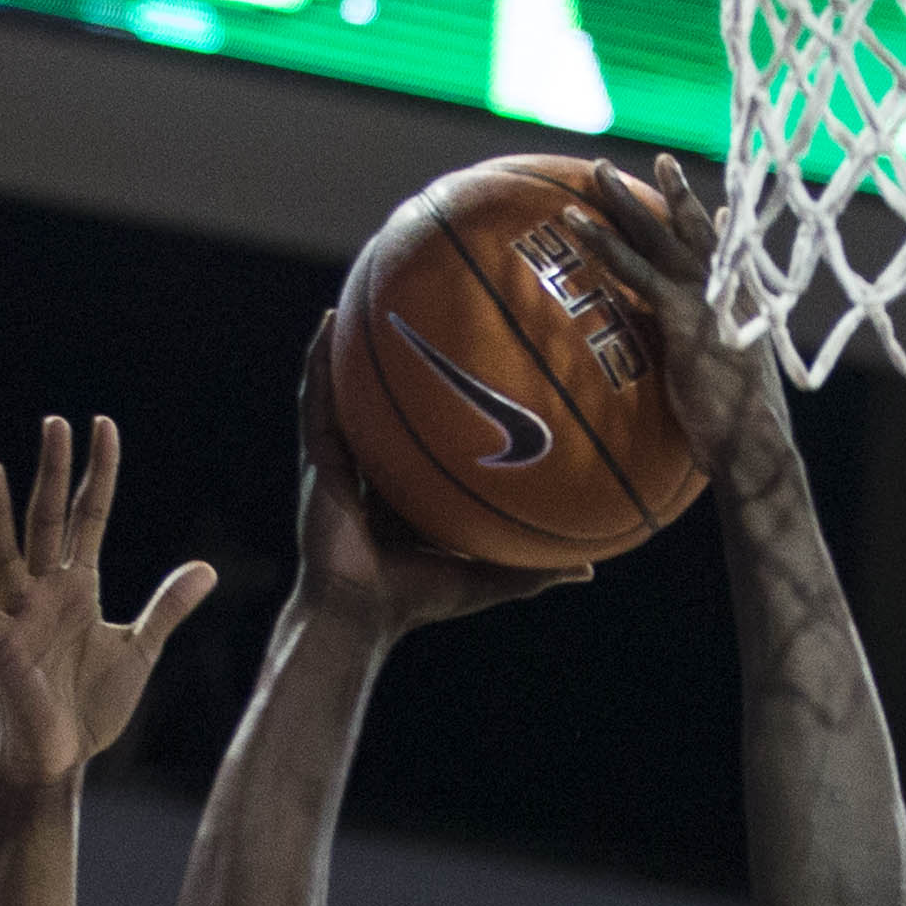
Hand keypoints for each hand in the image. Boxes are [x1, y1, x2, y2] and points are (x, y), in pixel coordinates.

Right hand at [0, 418, 215, 788]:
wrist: (64, 756)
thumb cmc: (92, 703)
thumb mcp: (139, 650)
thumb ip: (167, 608)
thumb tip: (206, 568)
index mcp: (78, 585)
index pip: (87, 516)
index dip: (97, 474)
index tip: (102, 426)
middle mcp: (45, 590)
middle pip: (46, 520)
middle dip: (52, 473)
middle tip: (56, 422)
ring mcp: (20, 616)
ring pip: (6, 554)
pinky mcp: (2, 649)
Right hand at [296, 313, 590, 635]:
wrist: (360, 613)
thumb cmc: (416, 601)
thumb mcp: (487, 578)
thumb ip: (531, 570)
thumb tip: (588, 569)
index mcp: (406, 489)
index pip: (426, 433)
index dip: (443, 399)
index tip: (470, 360)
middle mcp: (373, 466)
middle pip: (388, 400)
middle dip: (399, 356)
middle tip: (421, 307)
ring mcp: (341, 459)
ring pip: (347, 387)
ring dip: (354, 342)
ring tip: (367, 292)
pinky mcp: (318, 458)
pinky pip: (319, 399)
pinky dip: (321, 361)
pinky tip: (331, 320)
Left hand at [565, 155, 788, 485]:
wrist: (753, 443)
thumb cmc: (741, 429)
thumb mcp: (733, 386)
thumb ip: (718, 359)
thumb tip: (702, 359)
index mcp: (741, 304)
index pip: (724, 253)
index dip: (713, 226)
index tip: (708, 203)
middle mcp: (726, 290)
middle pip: (693, 230)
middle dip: (675, 192)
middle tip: (661, 159)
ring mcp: (704, 298)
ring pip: (657, 237)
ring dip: (624, 201)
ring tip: (597, 170)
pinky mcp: (681, 315)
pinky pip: (633, 271)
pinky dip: (603, 245)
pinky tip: (575, 223)